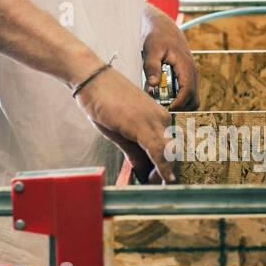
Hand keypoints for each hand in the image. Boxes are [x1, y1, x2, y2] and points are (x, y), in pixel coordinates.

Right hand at [74, 65, 176, 183]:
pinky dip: (163, 167)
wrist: (93, 79)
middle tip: (155, 184)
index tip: (161, 180)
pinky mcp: (143, 126)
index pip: (170, 147)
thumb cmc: (104, 101)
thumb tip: (142, 169)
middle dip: (166, 171)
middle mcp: (162, 118)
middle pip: (173, 152)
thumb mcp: (121, 130)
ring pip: (168, 153)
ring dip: (163, 173)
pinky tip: (165, 179)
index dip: (166, 166)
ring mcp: (154, 121)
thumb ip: (134, 150)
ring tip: (156, 186)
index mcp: (159, 117)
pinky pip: (158, 151)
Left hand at [141, 3, 199, 110]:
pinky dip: (179, 100)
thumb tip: (154, 85)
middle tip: (162, 110)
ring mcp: (192, 75)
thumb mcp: (151, 50)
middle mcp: (192, 72)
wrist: (162, 27)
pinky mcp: (187, 76)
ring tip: (162, 104)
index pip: (188, 91)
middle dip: (180, 108)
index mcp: (186, 66)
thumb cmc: (156, 37)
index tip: (167, 110)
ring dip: (180, 105)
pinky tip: (163, 98)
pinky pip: (188, 94)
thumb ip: (152, 67)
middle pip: (194, 99)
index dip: (179, 104)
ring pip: (192, 99)